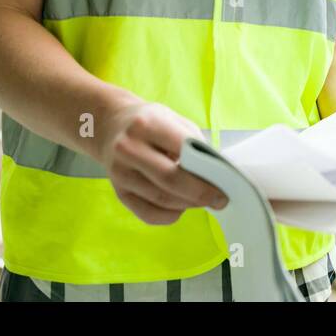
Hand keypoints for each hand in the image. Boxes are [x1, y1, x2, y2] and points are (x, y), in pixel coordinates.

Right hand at [99, 98, 228, 225]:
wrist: (110, 126)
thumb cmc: (150, 123)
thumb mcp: (173, 120)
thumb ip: (193, 143)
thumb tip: (216, 172)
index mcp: (146, 124)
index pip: (182, 151)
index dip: (206, 171)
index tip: (225, 184)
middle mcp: (128, 148)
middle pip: (170, 180)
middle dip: (200, 194)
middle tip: (219, 200)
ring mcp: (119, 172)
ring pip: (161, 199)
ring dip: (188, 205)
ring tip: (202, 201)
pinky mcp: (118, 192)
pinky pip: (148, 214)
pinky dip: (170, 215)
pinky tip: (181, 207)